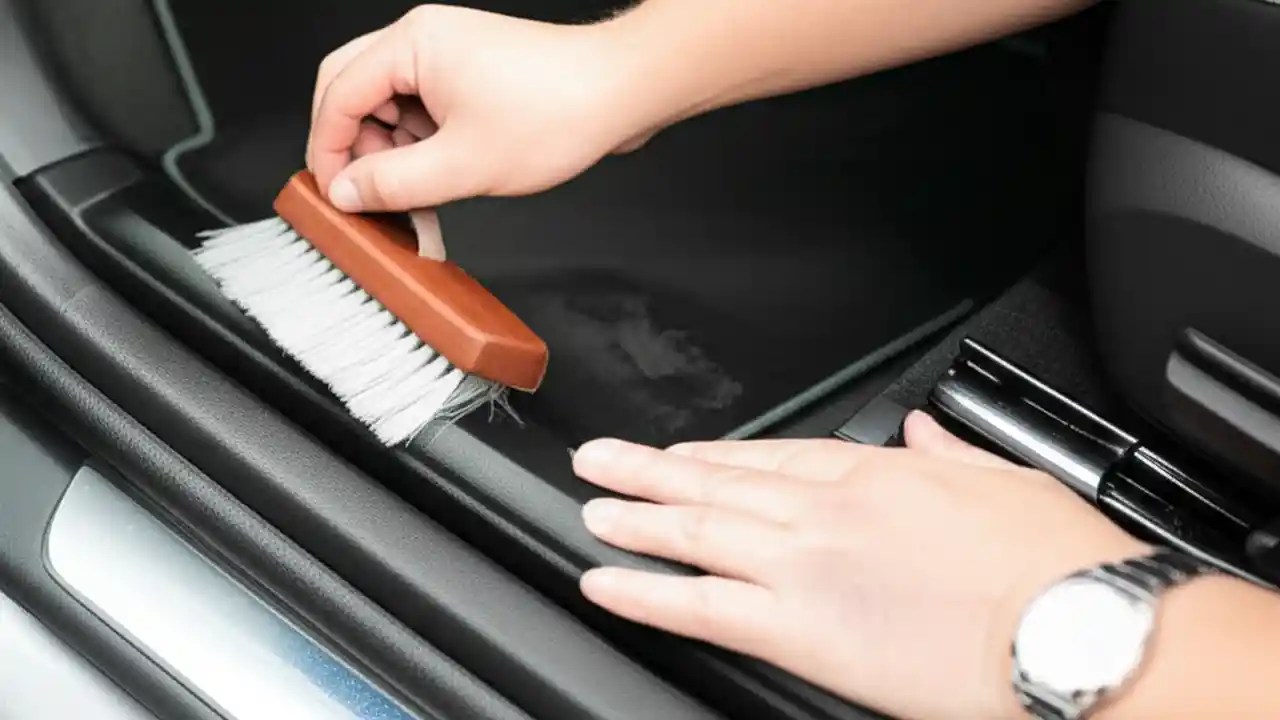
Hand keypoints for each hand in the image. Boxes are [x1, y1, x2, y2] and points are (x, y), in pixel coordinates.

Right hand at [306, 5, 654, 258]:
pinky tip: (438, 182)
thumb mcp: (461, 166)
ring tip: (415, 199)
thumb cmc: (558, 112)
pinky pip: (425, 109)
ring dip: (394, 154)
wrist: (622, 92)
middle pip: (354, 93)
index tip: (334, 196)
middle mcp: (424, 39)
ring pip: (390, 105)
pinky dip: (423, 147)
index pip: (337, 96)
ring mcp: (449, 54)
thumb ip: (393, 184)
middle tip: (366, 195)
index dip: (328, 152)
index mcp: (411, 45)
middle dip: (356, 150)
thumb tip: (347, 193)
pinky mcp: (472, 73)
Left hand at [573, 412, 1147, 719]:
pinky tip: (606, 580)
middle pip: (718, 482)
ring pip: (696, 530)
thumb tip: (923, 432)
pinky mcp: (798, 627)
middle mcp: (827, 509)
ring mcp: (804, 563)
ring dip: (635, 517)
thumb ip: (949, 454)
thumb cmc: (1052, 564)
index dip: (718, 456)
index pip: (775, 456)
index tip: (683, 454)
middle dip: (652, 471)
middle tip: (601, 461)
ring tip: (592, 507)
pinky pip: (701, 604)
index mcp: (878, 473)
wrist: (1072, 623)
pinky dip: (646, 591)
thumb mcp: (1006, 481)